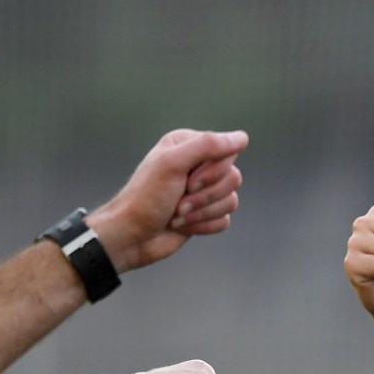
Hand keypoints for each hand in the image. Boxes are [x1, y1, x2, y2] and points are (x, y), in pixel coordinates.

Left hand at [87, 129, 247, 272]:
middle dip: (205, 196)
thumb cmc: (145, 198)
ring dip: (202, 212)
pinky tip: (184, 226)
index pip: (226, 152)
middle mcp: (198, 166)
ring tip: (178, 215)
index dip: (212, 171)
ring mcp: (203, 192)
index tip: (187, 181)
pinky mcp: (205, 215)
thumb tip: (242, 138)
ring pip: (231, 200)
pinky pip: (225, 220)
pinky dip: (204, 225)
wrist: (132, 236)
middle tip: (179, 201)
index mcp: (188, 146)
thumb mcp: (172, 163)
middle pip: (233, 178)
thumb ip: (208, 145)